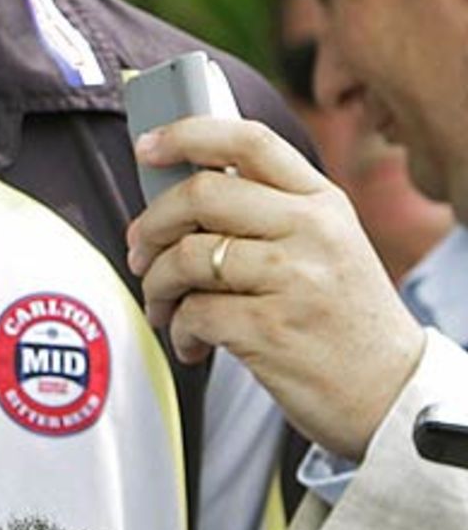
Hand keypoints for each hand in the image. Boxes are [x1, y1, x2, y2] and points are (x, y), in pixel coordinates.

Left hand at [126, 116, 425, 459]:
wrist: (391, 395)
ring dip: (156, 283)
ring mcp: (293, 279)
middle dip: (152, 223)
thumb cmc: (344, 316)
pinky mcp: (271, 330)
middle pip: (201, 194)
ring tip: (162, 305)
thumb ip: (268, 210)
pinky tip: (191, 343)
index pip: (248, 140)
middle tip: (139, 248)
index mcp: (323, 201)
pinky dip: (179, 329)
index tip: (147, 146)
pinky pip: (194, 312)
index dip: (186, 134)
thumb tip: (177, 194)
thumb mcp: (328, 244)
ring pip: (186, 256)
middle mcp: (311, 230)